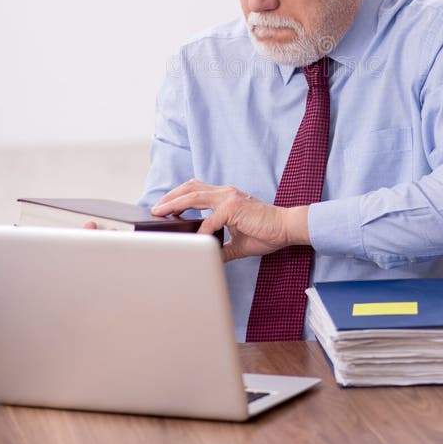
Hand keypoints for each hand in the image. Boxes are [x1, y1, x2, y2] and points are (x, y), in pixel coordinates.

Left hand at [151, 179, 309, 261]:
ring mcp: (229, 198)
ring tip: (161, 213)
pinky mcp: (234, 208)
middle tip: (155, 209)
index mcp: (225, 197)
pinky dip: (200, 230)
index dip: (178, 197)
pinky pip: (210, 220)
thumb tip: (207, 256)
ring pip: (194, 196)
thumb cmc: (266, 232)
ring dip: (175, 204)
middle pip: (190, 188)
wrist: (287, 227)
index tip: (164, 208)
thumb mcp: (238, 241)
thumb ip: (221, 245)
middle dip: (170, 197)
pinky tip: (195, 238)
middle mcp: (225, 193)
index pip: (196, 191)